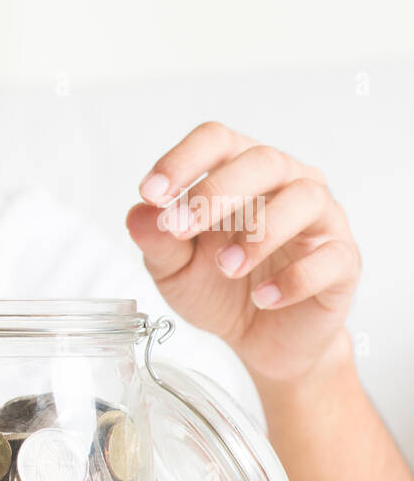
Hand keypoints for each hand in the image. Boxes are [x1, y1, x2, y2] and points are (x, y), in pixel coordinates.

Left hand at [126, 121, 360, 383]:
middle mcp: (285, 184)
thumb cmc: (217, 289)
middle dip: (216, 191)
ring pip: (304, 198)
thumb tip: (138, 214)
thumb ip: (157, 242)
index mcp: (239, 173)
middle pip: (262, 160)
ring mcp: (320, 220)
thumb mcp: (174, 269)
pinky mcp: (342, 261)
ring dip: (259, 232)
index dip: (182, 161)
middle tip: (179, 230)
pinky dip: (294, 278)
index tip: (151, 195)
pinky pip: (330, 257)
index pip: (217, 140)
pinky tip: (262, 297)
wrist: (258, 340)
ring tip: (224, 267)